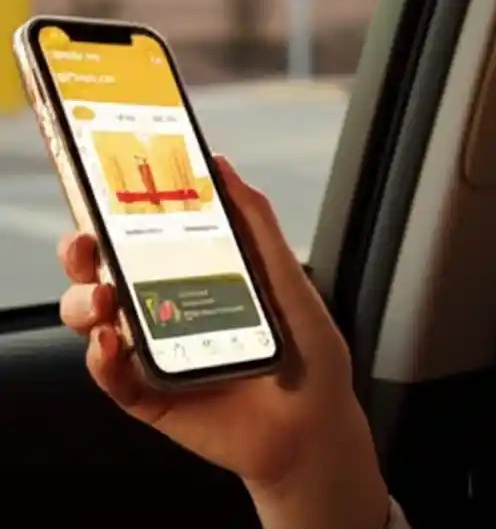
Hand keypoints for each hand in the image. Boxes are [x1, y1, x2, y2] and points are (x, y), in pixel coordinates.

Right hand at [58, 156, 388, 528]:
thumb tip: (224, 168)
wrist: (315, 425)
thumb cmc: (308, 354)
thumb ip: (257, 227)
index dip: (113, 215)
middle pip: (101, 275)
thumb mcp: (288, 282)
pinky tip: (115, 342)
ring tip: (107, 297)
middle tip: (89, 243)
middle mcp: (164, 312)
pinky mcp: (148, 396)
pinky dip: (102, 358)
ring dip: (86, 302)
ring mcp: (153, 354)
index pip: (138, 239)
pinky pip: (110, 375)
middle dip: (83, 254)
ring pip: (94, 321)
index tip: (103, 192)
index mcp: (192, 278)